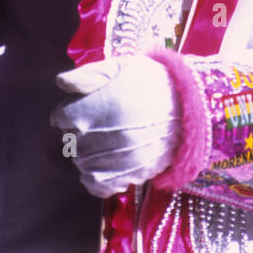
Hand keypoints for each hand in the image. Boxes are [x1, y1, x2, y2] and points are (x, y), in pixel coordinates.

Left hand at [50, 55, 180, 196]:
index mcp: (102, 106)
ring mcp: (120, 158)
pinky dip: (93, 178)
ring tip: (95, 143)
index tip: (74, 109)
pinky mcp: (133, 174)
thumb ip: (89, 75)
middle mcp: (108, 135)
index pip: (63, 117)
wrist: (191, 108)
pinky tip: (99, 165)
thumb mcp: (122, 66)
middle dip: (74, 132)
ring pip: (82, 163)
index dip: (64, 112)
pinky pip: (99, 185)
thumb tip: (61, 83)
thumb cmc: (154, 81)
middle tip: (88, 124)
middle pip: (72, 141)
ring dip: (83, 153)